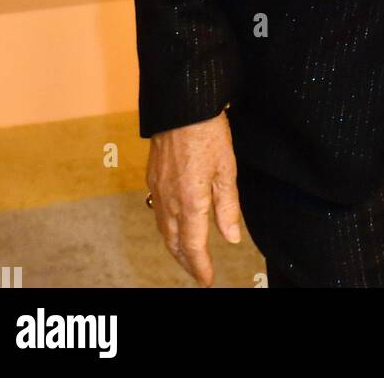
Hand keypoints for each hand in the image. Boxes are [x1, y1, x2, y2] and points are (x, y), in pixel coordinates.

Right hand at [146, 110, 241, 285]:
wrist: (181, 105)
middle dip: (185, 261)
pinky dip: (165, 226)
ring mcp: (157, 188)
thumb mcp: (226, 170)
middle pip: (174, 242)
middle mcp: (169, 200)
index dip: (200, 266)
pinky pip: (157, 211)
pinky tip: (173, 223)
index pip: (193, 245)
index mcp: (190, 202)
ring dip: (174, 246)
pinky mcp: (152, 176)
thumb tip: (231, 237)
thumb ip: (228, 207)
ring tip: (185, 254)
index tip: (207, 279)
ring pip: (162, 229)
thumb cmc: (208, 133)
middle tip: (197, 272)